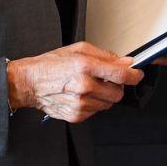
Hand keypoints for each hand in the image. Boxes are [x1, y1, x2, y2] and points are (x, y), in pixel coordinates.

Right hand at [6, 42, 143, 122]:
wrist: (29, 83)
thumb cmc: (51, 65)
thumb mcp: (79, 50)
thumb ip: (105, 56)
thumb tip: (125, 62)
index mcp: (85, 67)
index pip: (121, 75)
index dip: (134, 75)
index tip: (137, 74)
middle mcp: (84, 87)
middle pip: (117, 93)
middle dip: (117, 86)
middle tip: (107, 79)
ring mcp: (80, 104)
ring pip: (108, 104)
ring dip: (105, 95)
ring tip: (90, 86)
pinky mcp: (76, 115)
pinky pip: (96, 112)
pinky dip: (93, 104)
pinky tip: (81, 95)